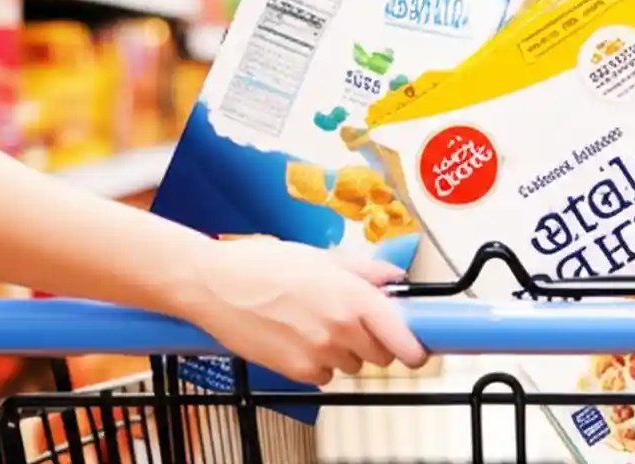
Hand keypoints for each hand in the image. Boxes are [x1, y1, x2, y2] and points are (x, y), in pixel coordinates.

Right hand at [177, 236, 427, 385]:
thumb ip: (365, 271)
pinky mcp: (296, 371)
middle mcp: (342, 328)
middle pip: (382, 355)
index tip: (419, 349)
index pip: (404, 338)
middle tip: (353, 323)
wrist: (215, 285)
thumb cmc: (262, 265)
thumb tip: (394, 276)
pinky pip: (324, 375)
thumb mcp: (321, 257)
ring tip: (315, 324)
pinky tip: (298, 338)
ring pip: (352, 365)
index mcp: (354, 297)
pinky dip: (318, 363)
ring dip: (344, 351)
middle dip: (374, 342)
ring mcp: (319, 353)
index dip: (416, 348)